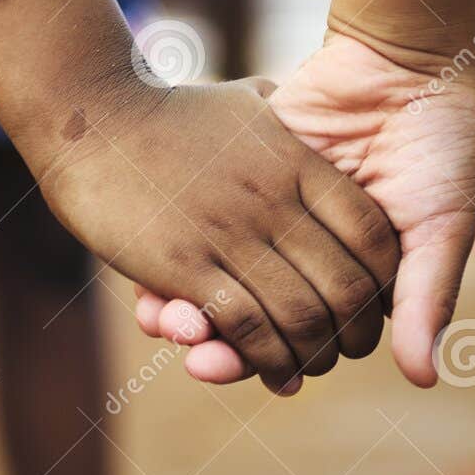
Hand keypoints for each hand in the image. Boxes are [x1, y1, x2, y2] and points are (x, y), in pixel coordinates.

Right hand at [0, 0, 400, 389]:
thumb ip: (286, 114)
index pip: (372, 232)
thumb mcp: (244, 101)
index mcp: (297, 159)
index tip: (379, 300)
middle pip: (348, 285)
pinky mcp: (184, 263)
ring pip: (301, 316)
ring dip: (315, 356)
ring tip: (313, 369)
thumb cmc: (166, 111)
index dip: (385, 278)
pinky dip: (269, 361)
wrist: (89, 116)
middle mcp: (273, 197)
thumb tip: (313, 111)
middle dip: (357, 331)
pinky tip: (276, 373)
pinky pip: (246, 327)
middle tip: (351, 350)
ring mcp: (229, 231)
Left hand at [137, 33, 474, 388]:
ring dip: (190, 306)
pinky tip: (153, 279)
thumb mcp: (441, 224)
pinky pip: (201, 226)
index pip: (301, 337)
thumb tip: (421, 380)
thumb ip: (427, 297)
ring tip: (166, 323)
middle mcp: (307, 257)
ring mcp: (270, 218)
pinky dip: (176, 254)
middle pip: (251, 316)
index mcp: (355, 279)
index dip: (268, 359)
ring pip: (219, 277)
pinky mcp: (243, 180)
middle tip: (194, 358)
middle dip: (219, 341)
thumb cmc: (442, 146)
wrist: (409, 58)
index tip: (241, 371)